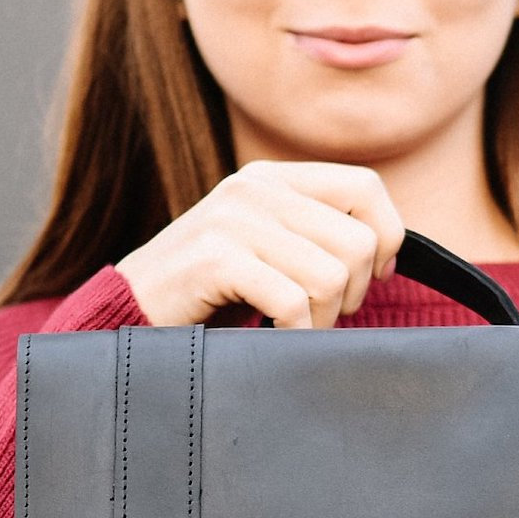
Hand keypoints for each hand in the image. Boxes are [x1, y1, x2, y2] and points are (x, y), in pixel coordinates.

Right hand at [117, 159, 404, 328]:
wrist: (131, 314)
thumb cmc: (207, 295)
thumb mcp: (264, 248)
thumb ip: (314, 235)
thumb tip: (387, 252)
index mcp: (272, 179)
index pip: (366, 186)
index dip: (386, 238)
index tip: (373, 278)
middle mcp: (254, 189)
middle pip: (357, 241)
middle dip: (353, 294)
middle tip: (321, 317)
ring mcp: (232, 221)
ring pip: (331, 275)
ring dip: (323, 320)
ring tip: (294, 329)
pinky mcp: (215, 260)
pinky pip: (293, 302)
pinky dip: (296, 334)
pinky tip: (274, 338)